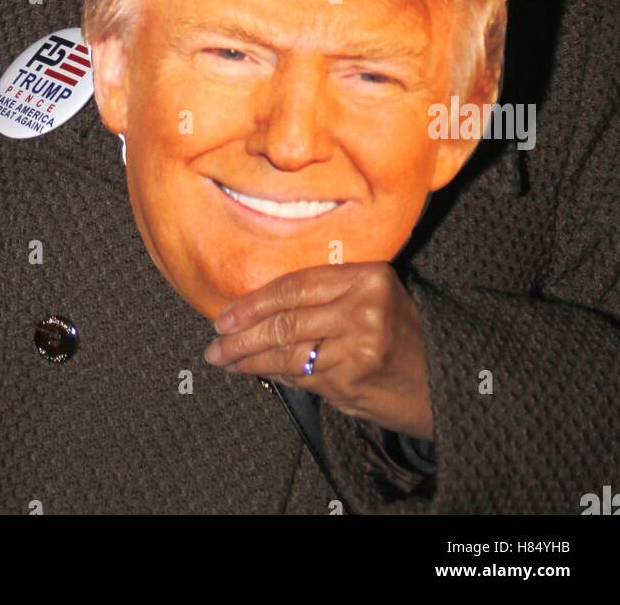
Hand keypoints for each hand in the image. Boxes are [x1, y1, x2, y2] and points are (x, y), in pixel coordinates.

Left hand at [204, 263, 432, 439]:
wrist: (445, 384)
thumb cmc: (401, 340)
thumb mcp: (373, 301)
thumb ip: (327, 298)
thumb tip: (258, 308)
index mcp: (367, 276)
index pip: (296, 285)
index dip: (255, 301)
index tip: (226, 315)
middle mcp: (365, 306)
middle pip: (287, 317)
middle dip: (243, 333)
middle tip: (215, 342)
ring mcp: (360, 343)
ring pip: (288, 350)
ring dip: (248, 358)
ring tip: (223, 360)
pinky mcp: (355, 378)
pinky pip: (302, 376)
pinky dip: (273, 375)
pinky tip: (254, 373)